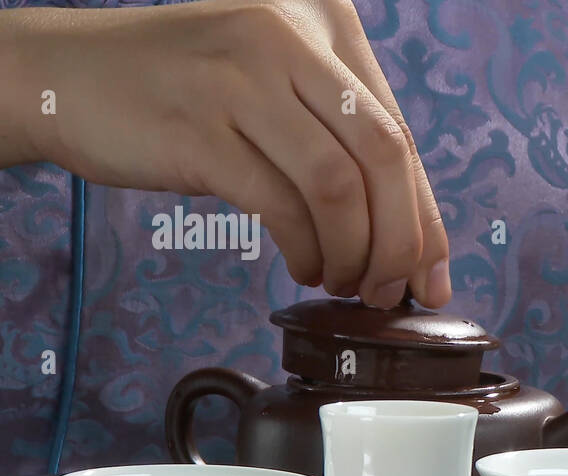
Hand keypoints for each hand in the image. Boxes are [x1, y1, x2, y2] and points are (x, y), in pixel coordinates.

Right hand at [0, 0, 449, 307]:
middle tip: (389, 290)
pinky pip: (281, 204)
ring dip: (352, 253)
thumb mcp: (275, 91)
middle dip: (400, 241)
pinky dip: (306, 248)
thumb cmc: (186, 93)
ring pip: (338, 185)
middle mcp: (288, 37)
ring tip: (342, 280)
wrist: (67, 74)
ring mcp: (241, 78)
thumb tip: (414, 245)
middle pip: (384, 157)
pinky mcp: (200, 127)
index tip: (434, 275)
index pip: (401, 133)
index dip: (426, 216)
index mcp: (324, 21)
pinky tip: (305, 265)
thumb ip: (342, 145)